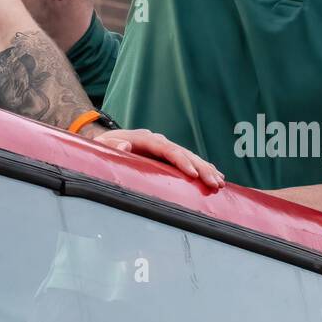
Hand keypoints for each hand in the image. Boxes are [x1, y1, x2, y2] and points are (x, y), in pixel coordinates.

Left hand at [88, 126, 224, 189]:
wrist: (105, 142)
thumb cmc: (103, 147)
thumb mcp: (101, 146)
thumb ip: (111, 146)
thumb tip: (125, 145)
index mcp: (144, 139)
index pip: (166, 149)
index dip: (180, 160)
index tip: (192, 173)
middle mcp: (157, 141)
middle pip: (183, 152)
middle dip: (200, 167)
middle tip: (214, 182)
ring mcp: (163, 147)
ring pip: (189, 156)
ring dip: (205, 169)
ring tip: (219, 182)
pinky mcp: (167, 155)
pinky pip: (188, 160)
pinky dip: (202, 167)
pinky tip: (215, 176)